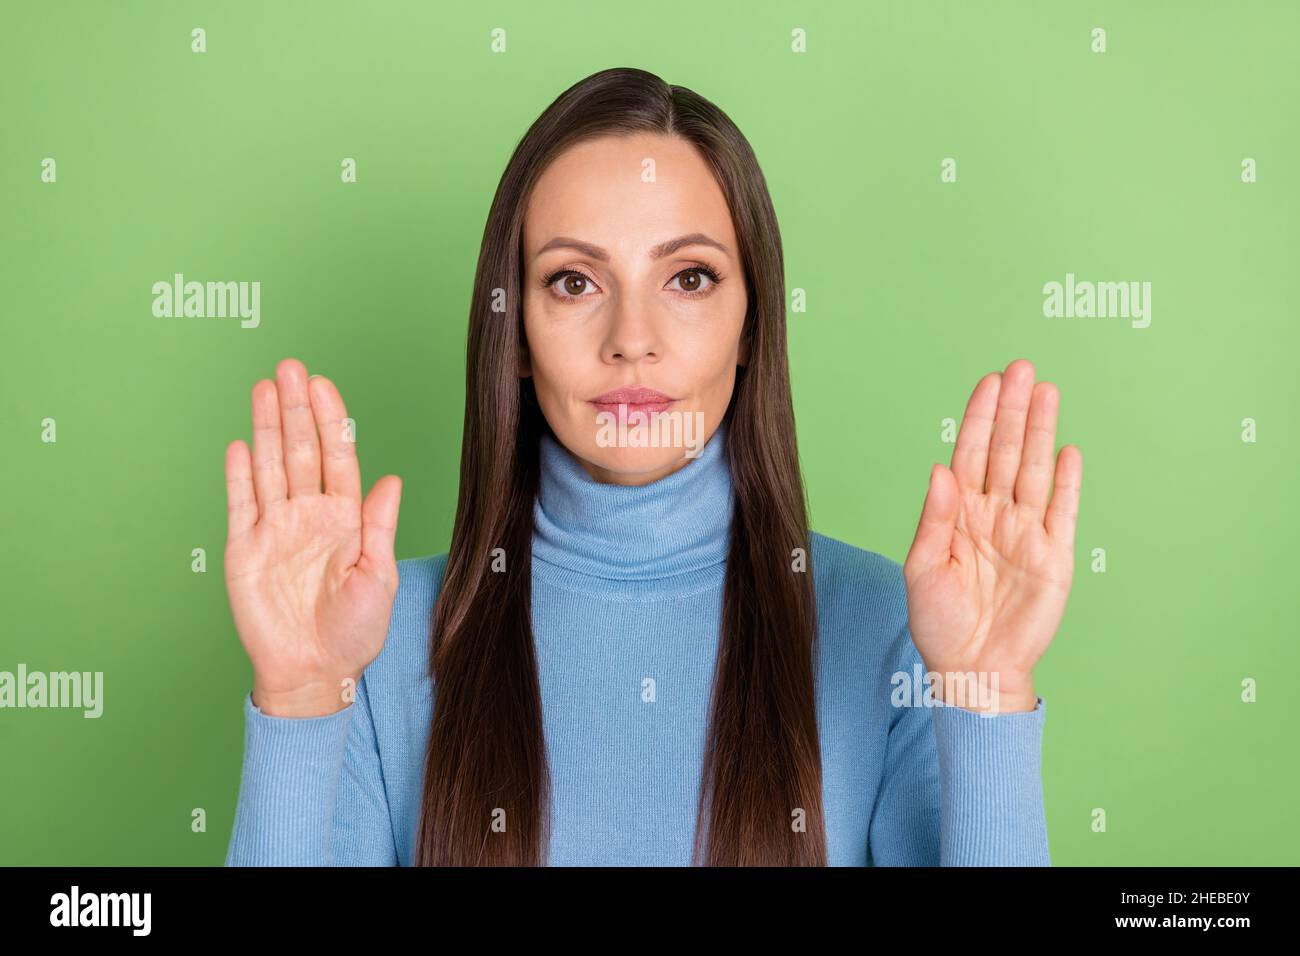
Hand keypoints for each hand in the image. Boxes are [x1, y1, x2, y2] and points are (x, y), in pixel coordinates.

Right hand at [224, 358, 402, 716]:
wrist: (314, 672)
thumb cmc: (354, 631)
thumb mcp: (377, 576)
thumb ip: (379, 526)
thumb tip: (392, 479)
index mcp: (345, 519)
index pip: (337, 457)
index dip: (331, 420)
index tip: (324, 384)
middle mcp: (309, 516)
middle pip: (301, 451)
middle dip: (297, 408)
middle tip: (291, 367)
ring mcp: (275, 529)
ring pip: (270, 466)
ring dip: (268, 427)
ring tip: (265, 387)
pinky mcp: (244, 549)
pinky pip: (241, 503)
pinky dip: (240, 473)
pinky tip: (242, 443)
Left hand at [902, 359, 1081, 713]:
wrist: (972, 669)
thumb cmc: (939, 622)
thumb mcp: (922, 569)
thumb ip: (934, 518)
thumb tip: (941, 469)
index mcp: (959, 514)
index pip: (971, 454)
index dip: (980, 418)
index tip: (990, 382)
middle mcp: (993, 515)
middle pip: (1007, 452)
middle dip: (1014, 410)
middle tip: (1022, 368)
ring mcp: (1026, 533)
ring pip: (1035, 471)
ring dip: (1041, 432)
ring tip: (1047, 392)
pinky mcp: (1053, 558)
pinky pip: (1062, 512)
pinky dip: (1067, 481)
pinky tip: (1068, 449)